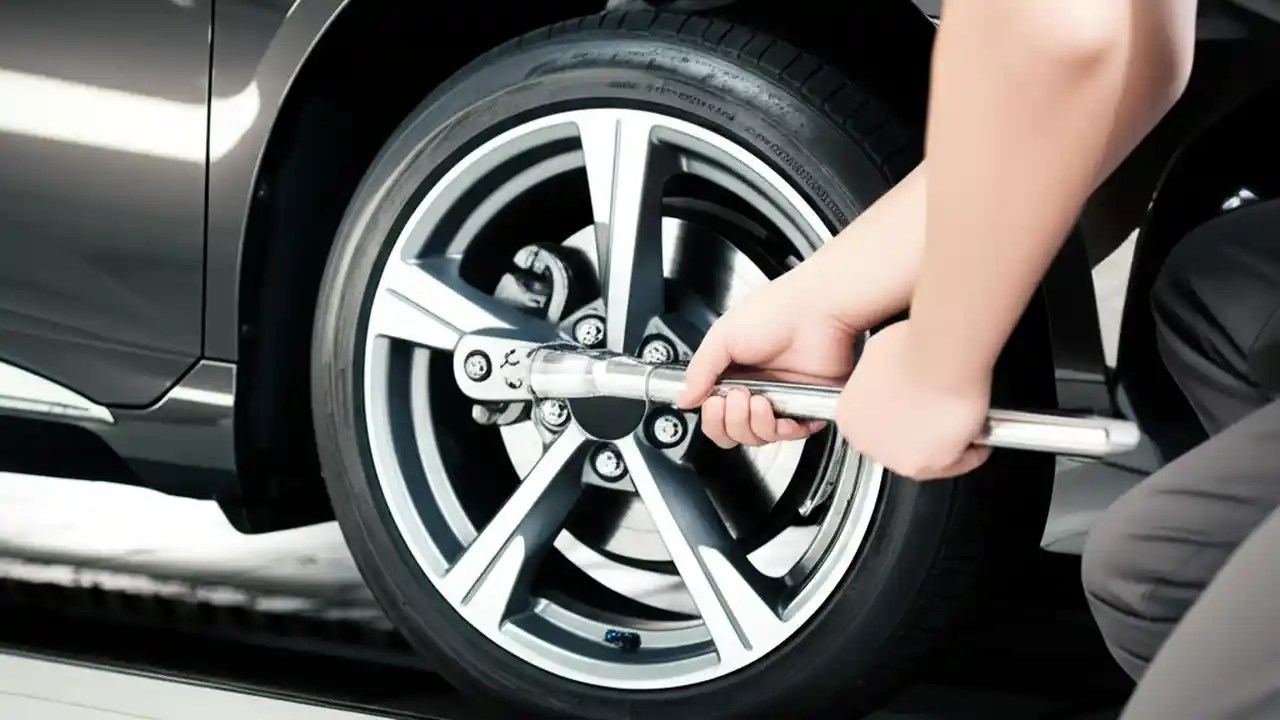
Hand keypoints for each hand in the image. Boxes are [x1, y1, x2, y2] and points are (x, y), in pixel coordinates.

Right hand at [678, 271, 856, 448]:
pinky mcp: (806, 406)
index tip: (713, 403)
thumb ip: (699, 371)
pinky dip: (782, 430)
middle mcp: (756, 389)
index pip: (714, 415)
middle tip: (736, 397)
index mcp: (733, 373)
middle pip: (734, 433)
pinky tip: (777, 410)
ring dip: (754, 423)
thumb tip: (684, 398)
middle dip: (731, 422)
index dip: (711, 418)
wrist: (815, 311)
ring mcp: (781, 399)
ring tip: (759, 399)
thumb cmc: (774, 312)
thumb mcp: (722, 337)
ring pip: (759, 437)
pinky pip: (791, 436)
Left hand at [836, 321, 991, 479]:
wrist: (937, 359)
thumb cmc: (913, 350)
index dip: (903, 416)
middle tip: (942, 417)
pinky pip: (953, 465)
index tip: (918, 411)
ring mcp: (891, 457)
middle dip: (922, 433)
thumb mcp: (879, 353)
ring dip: (944, 445)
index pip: (876, 425)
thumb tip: (893, 376)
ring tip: (961, 427)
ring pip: (924, 458)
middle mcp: (865, 441)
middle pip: (898, 444)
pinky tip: (975, 437)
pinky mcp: (921, 467)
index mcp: (848, 416)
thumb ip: (878, 375)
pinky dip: (969, 452)